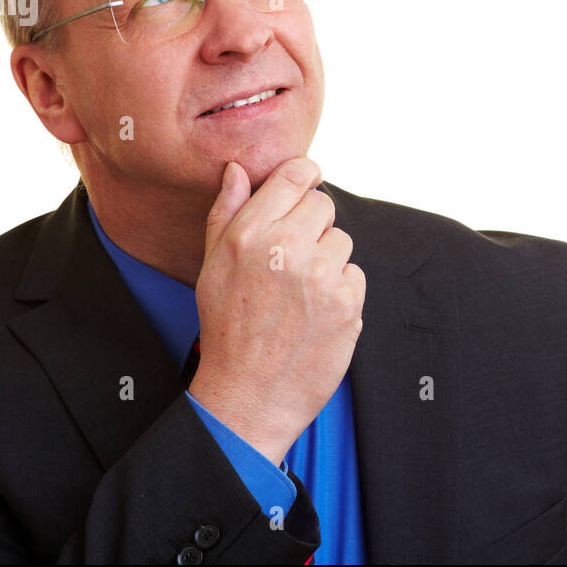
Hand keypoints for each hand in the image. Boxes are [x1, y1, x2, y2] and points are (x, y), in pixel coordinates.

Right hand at [188, 157, 365, 467]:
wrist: (249, 397)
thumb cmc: (228, 330)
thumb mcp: (212, 267)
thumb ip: (226, 213)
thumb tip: (238, 169)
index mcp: (248, 234)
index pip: (295, 175)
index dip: (305, 176)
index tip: (307, 187)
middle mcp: (285, 248)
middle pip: (324, 204)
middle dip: (313, 226)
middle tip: (294, 261)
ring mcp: (320, 275)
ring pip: (342, 241)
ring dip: (328, 261)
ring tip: (300, 295)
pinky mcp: (347, 302)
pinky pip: (355, 275)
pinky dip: (341, 292)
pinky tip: (316, 315)